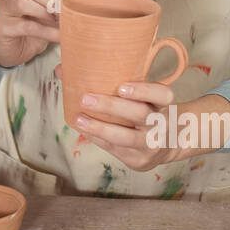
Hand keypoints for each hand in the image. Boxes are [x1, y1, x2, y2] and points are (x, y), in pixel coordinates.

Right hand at [0, 0, 84, 67]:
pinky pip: (27, 26)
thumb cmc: (35, 22)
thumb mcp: (52, 4)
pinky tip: (59, 35)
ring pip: (23, 3)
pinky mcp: (1, 26)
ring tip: (62, 23)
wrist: (17, 47)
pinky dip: (47, 32)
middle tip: (67, 11)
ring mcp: (1, 7)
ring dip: (48, 14)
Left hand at [55, 63, 178, 171]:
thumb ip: (111, 80)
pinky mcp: (139, 160)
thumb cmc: (145, 109)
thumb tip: (61, 69)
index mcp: (163, 104)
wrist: (169, 144)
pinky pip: (115, 149)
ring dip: (100, 128)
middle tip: (86, 98)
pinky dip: (97, 139)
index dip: (144, 90)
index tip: (122, 87)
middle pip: (140, 114)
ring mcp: (151, 144)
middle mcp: (161, 124)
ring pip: (126, 137)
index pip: (162, 94)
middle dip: (111, 107)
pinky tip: (83, 130)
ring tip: (79, 119)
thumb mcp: (140, 95)